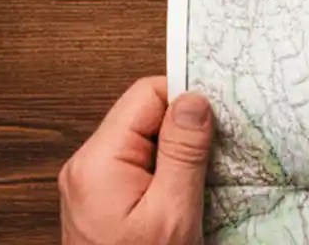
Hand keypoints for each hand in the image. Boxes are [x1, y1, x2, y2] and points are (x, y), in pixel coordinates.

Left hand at [59, 77, 213, 244]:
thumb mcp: (172, 213)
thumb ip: (183, 153)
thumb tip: (194, 100)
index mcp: (98, 162)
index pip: (146, 95)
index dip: (187, 99)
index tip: (220, 118)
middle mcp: (88, 166)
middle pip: (146, 116)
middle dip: (186, 129)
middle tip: (219, 152)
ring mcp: (93, 183)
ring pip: (146, 140)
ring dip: (180, 153)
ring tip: (203, 177)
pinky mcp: (104, 198)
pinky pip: (141, 164)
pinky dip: (169, 171)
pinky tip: (189, 190)